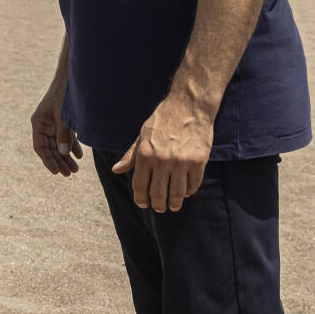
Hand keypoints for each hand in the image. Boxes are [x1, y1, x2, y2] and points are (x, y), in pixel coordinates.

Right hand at [31, 89, 82, 175]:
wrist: (73, 76)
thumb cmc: (64, 93)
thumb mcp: (63, 115)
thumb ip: (63, 135)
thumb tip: (64, 153)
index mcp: (38, 123)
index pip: (40, 147)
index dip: (48, 161)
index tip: (56, 172)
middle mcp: (44, 124)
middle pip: (51, 148)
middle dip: (60, 161)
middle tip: (69, 174)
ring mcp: (54, 122)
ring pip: (59, 144)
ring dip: (67, 157)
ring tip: (75, 169)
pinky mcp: (63, 120)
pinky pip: (66, 137)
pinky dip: (73, 146)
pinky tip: (79, 155)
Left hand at [115, 91, 214, 211]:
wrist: (189, 106)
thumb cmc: (163, 120)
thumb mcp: (142, 135)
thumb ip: (131, 155)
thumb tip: (116, 170)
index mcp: (145, 154)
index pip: (140, 186)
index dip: (141, 199)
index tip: (144, 204)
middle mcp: (162, 160)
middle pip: (158, 194)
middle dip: (158, 205)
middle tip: (159, 207)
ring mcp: (182, 162)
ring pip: (177, 194)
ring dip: (174, 204)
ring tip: (173, 205)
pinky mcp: (198, 162)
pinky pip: (193, 185)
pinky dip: (189, 192)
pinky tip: (185, 192)